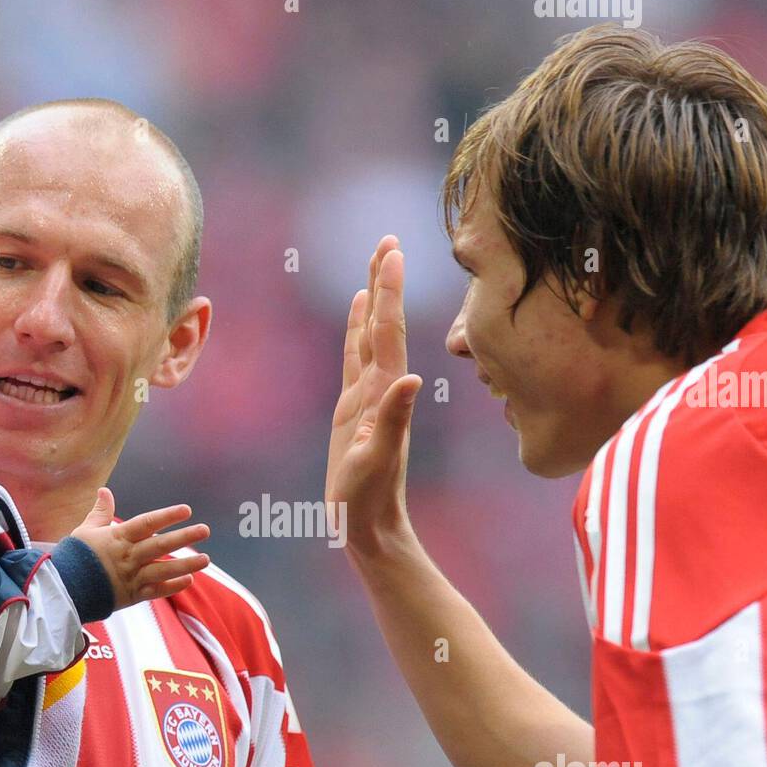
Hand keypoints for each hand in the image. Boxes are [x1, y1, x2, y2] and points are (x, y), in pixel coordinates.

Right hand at [72, 487, 209, 608]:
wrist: (63, 590)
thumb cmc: (74, 557)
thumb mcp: (85, 530)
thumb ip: (101, 512)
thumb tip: (105, 491)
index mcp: (117, 538)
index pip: (146, 524)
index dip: (166, 516)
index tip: (185, 510)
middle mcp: (127, 557)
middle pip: (159, 546)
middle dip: (183, 537)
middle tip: (204, 530)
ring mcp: (131, 577)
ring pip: (163, 570)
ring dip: (185, 565)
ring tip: (205, 559)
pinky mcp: (132, 595)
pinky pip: (156, 591)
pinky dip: (172, 587)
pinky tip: (189, 580)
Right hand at [325, 235, 423, 555]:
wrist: (370, 527)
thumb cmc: (368, 501)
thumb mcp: (376, 461)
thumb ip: (393, 420)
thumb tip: (411, 379)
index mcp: (385, 394)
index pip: (387, 332)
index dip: (389, 291)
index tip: (393, 252)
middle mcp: (380, 388)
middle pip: (381, 323)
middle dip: (385, 281)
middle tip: (387, 239)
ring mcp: (367, 396)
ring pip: (369, 335)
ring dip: (373, 299)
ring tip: (374, 263)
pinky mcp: (355, 408)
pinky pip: (355, 358)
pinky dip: (356, 330)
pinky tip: (356, 312)